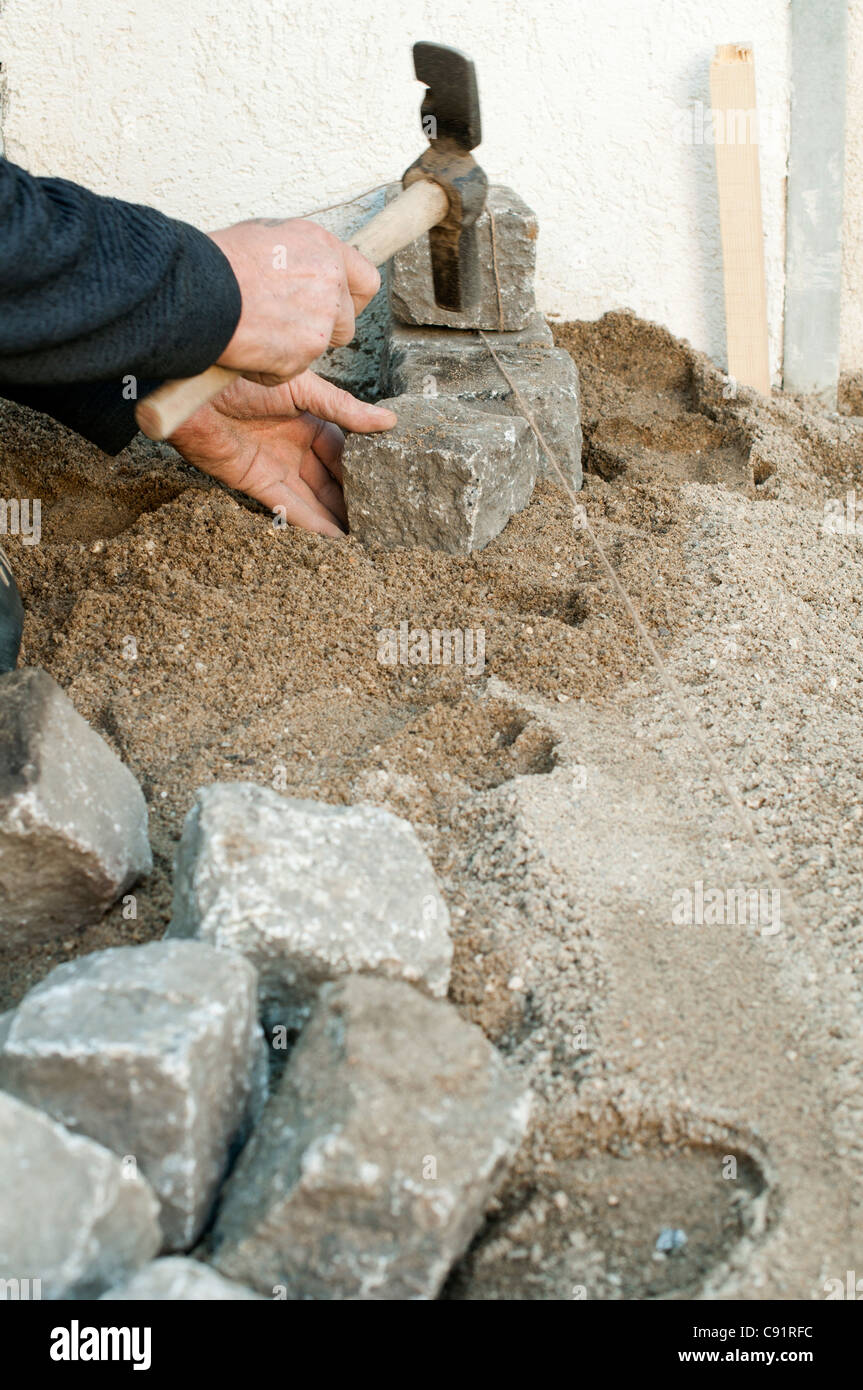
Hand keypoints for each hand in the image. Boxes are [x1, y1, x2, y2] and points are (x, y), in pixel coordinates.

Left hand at [168, 371, 396, 537]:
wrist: (196, 388)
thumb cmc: (245, 376)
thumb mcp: (305, 389)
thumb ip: (345, 409)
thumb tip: (389, 421)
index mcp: (308, 420)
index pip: (342, 451)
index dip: (362, 470)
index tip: (386, 489)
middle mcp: (293, 446)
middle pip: (329, 479)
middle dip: (351, 500)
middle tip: (378, 520)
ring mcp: (275, 466)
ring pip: (312, 498)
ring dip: (334, 517)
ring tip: (362, 537)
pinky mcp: (255, 483)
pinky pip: (288, 507)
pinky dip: (310, 523)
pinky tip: (334, 537)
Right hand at [209, 219, 379, 384]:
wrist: (197, 289)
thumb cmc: (220, 261)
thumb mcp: (268, 236)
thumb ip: (301, 256)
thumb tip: (309, 268)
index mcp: (325, 249)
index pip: (366, 281)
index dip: (352, 298)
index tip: (337, 306)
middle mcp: (330, 283)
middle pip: (347, 324)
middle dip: (322, 330)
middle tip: (284, 324)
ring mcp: (320, 321)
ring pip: (320, 349)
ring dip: (296, 349)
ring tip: (259, 330)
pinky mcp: (304, 353)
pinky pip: (291, 371)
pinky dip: (270, 367)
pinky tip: (247, 345)